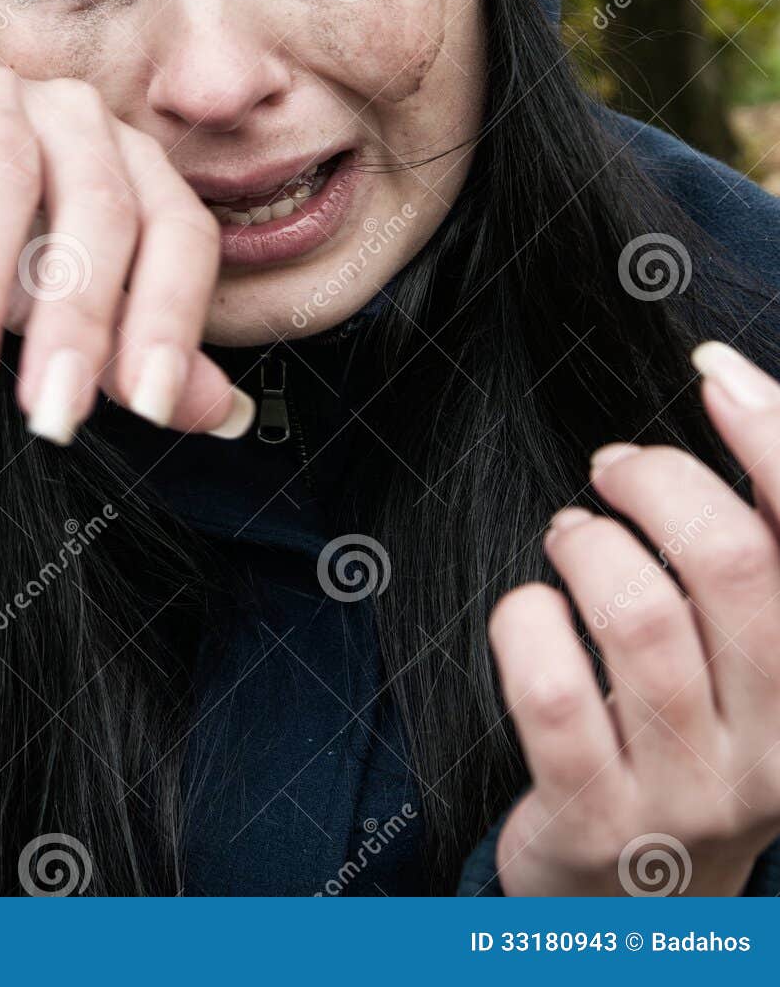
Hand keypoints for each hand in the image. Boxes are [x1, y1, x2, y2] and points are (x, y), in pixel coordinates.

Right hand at [0, 58, 252, 442]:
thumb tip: (225, 415)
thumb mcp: (69, 300)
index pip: (179, 233)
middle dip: (75, 320)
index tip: (147, 407)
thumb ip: (135, 349)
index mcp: (137, 164)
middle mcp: (80, 118)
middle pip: (100, 209)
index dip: (169, 318)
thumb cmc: (3, 237)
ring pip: (4, 178)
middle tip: (46, 415)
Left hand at [486, 340, 779, 896]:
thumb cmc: (693, 736)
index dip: (773, 436)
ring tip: (570, 535)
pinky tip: (530, 611)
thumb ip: (756, 531)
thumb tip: (731, 378)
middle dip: (659, 485)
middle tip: (614, 472)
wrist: (647, 906)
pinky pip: (551, 692)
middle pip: (732, 565)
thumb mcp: (749, 647)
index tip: (710, 374)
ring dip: (588, 544)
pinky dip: (526, 622)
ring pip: (640, 620)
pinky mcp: (597, 820)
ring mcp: (691, 792)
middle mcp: (779, 744)